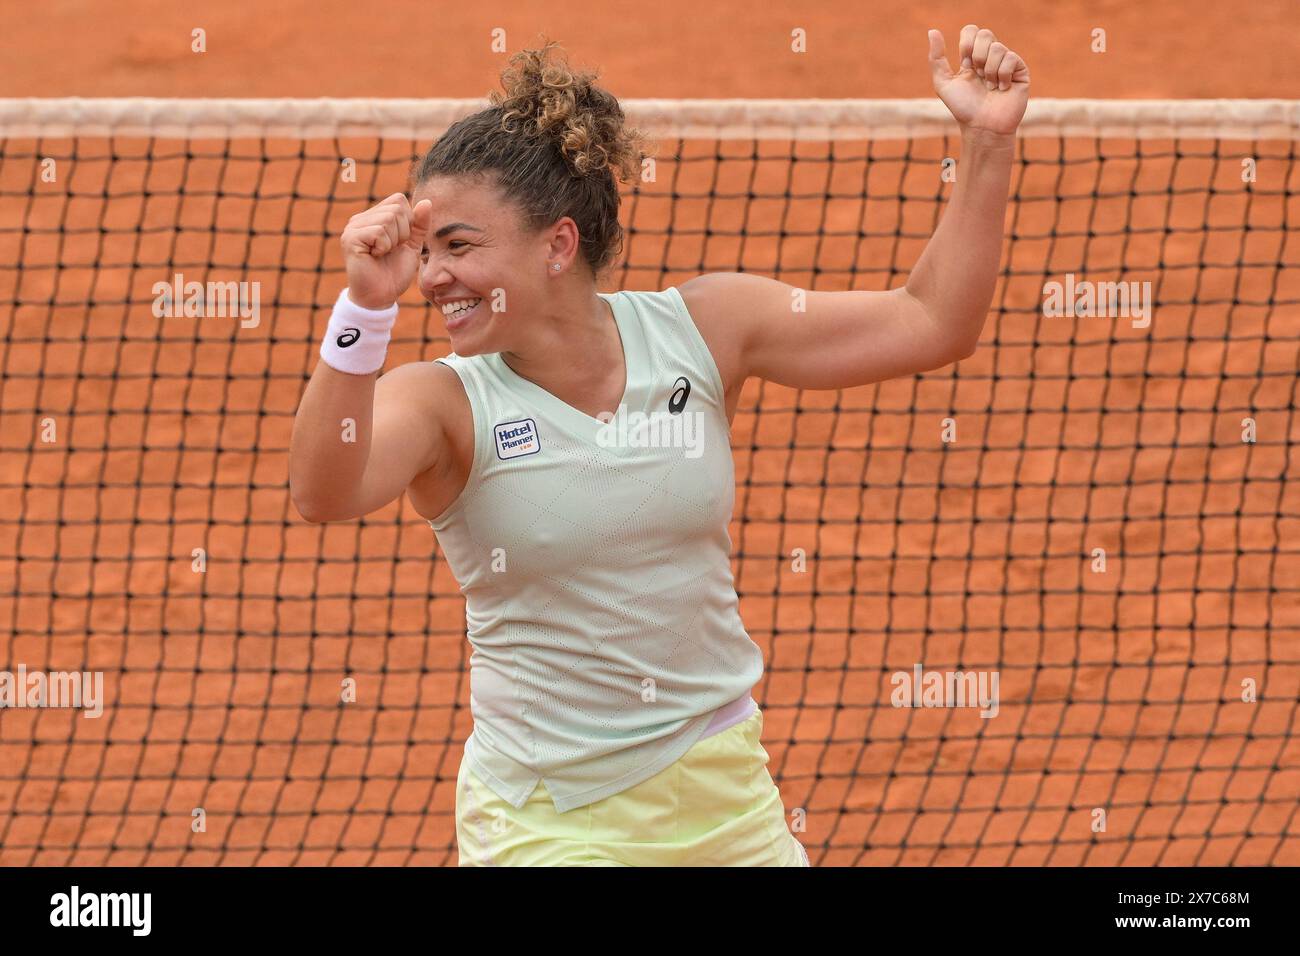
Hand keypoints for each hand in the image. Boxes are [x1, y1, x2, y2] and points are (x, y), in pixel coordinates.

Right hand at [340, 193, 433, 309]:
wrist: (381, 296)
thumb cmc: (395, 272)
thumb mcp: (412, 245)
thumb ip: (419, 224)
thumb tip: (427, 202)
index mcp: (374, 217)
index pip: (399, 200)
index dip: (408, 222)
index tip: (400, 242)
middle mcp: (361, 218)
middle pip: (396, 208)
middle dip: (403, 233)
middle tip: (391, 250)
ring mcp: (354, 227)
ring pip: (389, 219)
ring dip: (393, 241)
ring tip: (383, 253)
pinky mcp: (350, 238)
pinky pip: (379, 231)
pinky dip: (384, 246)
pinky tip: (375, 256)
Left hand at [927, 25, 1028, 135]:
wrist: (982, 126)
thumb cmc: (963, 108)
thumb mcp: (943, 83)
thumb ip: (936, 58)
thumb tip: (932, 31)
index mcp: (973, 57)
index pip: (971, 31)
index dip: (966, 44)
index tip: (965, 65)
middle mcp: (990, 57)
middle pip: (985, 34)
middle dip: (977, 55)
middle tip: (977, 74)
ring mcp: (1006, 63)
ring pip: (997, 47)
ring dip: (988, 70)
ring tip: (989, 87)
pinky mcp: (1020, 70)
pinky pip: (1010, 58)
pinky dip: (1002, 75)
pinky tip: (1002, 88)